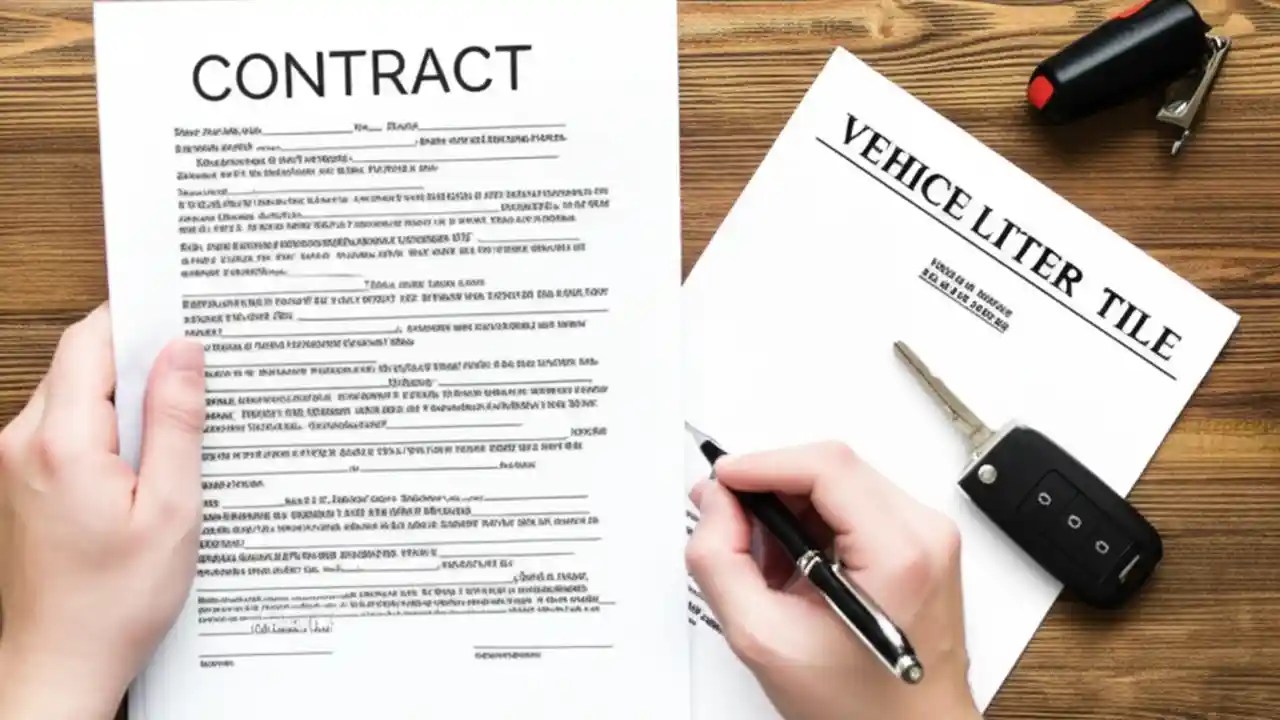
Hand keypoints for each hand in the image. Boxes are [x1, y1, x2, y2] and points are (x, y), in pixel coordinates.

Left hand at [0, 304, 205, 719]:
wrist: (60, 662)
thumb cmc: (114, 602)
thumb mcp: (168, 510)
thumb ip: (175, 424)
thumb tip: (183, 352)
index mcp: (60, 444)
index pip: (90, 341)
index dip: (138, 317)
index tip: (182, 312)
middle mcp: (24, 444)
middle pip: (82, 362)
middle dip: (141, 357)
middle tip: (199, 373)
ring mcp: (17, 462)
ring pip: (76, 393)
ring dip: (127, 396)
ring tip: (180, 429)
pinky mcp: (24, 480)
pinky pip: (69, 426)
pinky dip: (111, 426)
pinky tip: (150, 461)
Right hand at [686, 442, 980, 719]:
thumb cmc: (862, 707)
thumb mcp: (765, 637)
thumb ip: (721, 561)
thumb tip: (714, 505)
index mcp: (899, 553)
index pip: (824, 467)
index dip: (762, 465)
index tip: (721, 481)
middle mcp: (924, 535)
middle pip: (832, 468)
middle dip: (770, 487)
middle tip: (726, 519)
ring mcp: (928, 538)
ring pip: (841, 483)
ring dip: (790, 507)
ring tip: (763, 561)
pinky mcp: (921, 545)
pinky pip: (856, 506)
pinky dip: (814, 523)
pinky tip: (793, 565)